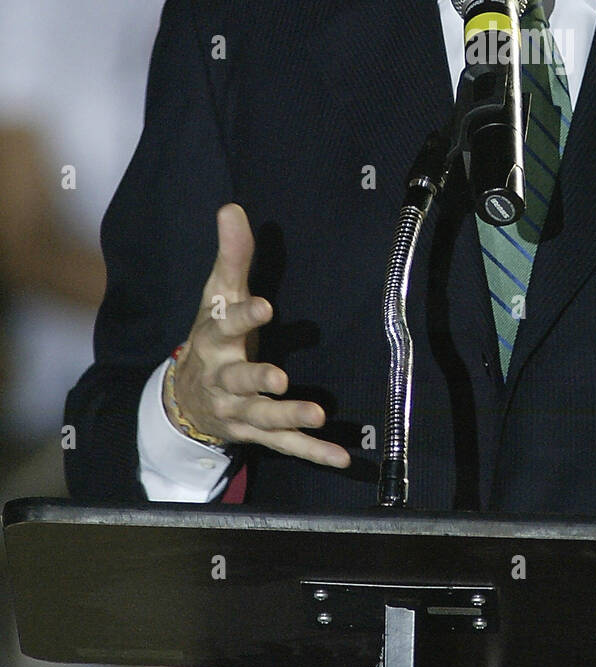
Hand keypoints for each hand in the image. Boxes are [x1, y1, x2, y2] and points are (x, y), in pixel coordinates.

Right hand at [168, 203, 350, 467]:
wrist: (183, 399)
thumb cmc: (211, 336)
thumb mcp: (217, 294)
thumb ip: (232, 255)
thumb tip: (232, 208)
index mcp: (213, 339)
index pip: (225, 325)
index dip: (243, 316)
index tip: (263, 305)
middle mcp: (222, 378)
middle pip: (238, 378)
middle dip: (257, 378)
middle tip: (279, 377)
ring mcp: (238, 410)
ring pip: (261, 416)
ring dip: (288, 417)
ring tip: (316, 415)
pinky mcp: (255, 434)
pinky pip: (284, 446)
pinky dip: (312, 452)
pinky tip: (340, 458)